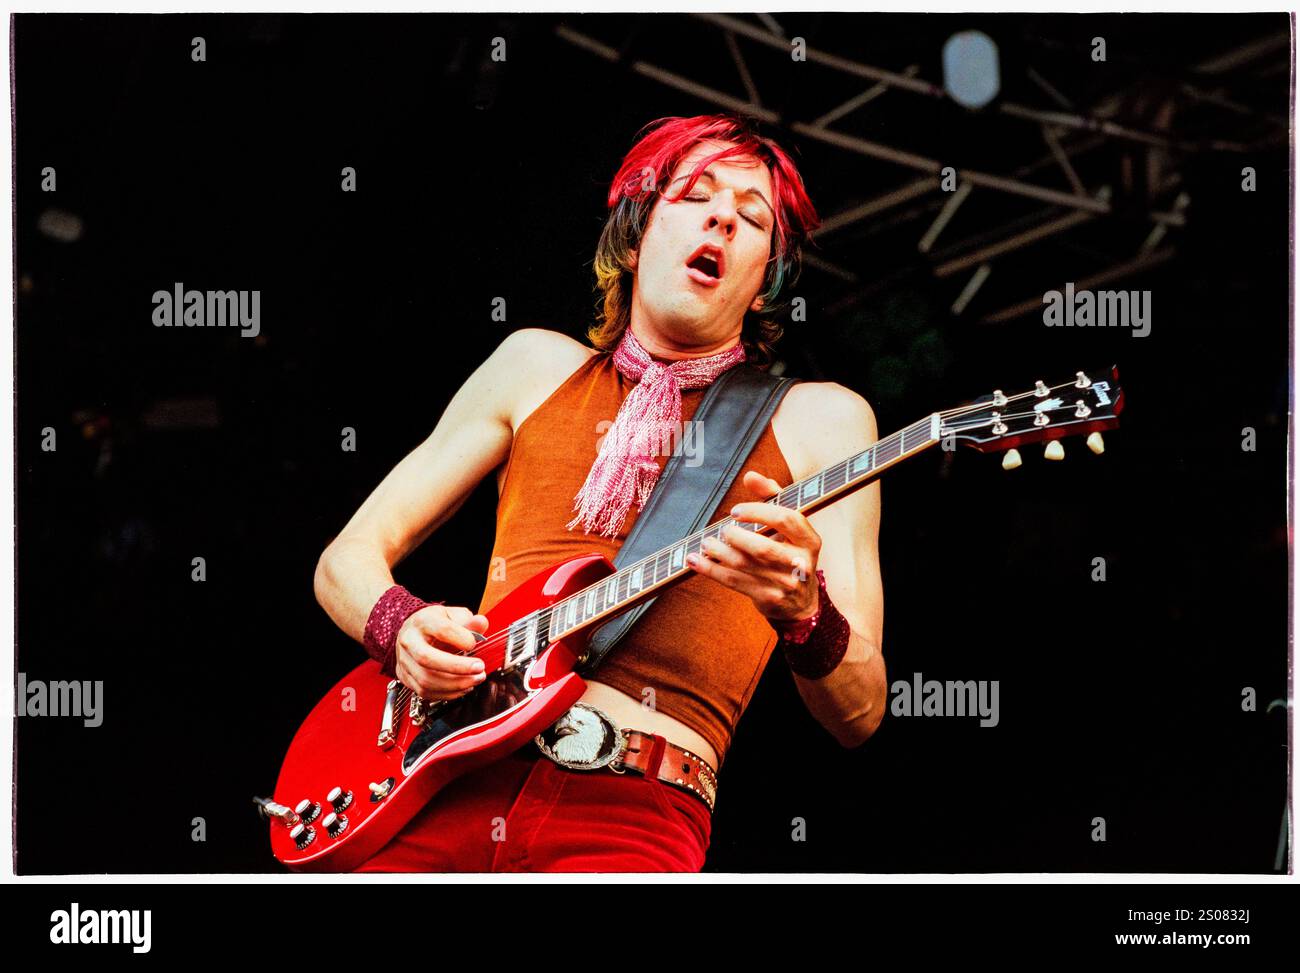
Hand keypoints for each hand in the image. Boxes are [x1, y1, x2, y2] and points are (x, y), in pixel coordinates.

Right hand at [394, 605, 489, 700]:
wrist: (413, 632)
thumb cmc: (434, 624)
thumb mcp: (453, 615)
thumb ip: (469, 621)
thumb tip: (481, 623)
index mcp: (422, 621)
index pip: (441, 630)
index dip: (461, 638)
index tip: (474, 644)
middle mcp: (409, 641)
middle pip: (427, 658)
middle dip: (457, 667)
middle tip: (479, 668)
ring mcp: (404, 661)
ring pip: (426, 680)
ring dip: (455, 684)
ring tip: (475, 679)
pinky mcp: (405, 677)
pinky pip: (425, 692)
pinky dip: (447, 693)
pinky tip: (463, 687)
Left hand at [685, 470, 820, 622]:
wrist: (801, 601)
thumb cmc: (791, 553)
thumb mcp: (790, 526)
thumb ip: (772, 497)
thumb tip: (750, 476)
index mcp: (809, 540)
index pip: (786, 520)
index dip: (758, 512)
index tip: (736, 511)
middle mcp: (800, 563)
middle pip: (763, 547)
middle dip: (735, 536)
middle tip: (723, 530)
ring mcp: (784, 583)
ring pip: (745, 565)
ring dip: (718, 552)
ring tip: (707, 543)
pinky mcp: (767, 598)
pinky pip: (734, 581)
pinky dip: (711, 570)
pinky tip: (696, 561)